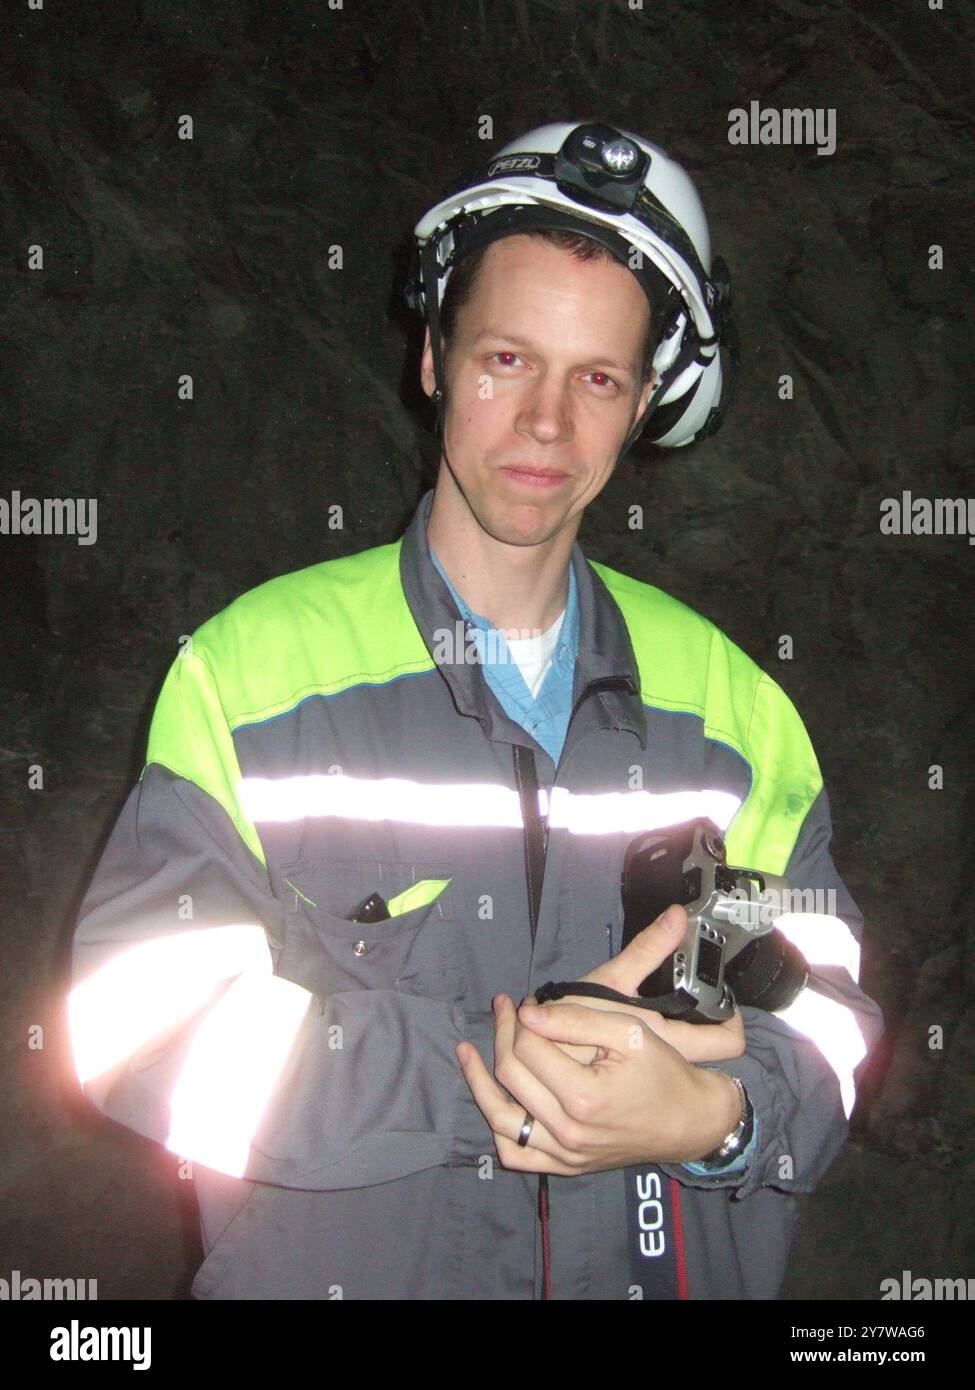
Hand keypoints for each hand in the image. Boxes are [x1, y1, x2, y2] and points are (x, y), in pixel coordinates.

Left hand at [455, 993, 740, 1175]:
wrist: (691, 1122)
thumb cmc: (664, 1073)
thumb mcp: (630, 1032)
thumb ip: (577, 1020)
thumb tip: (528, 1013)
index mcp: (584, 1098)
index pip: (528, 1047)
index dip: (521, 1017)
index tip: (527, 1000)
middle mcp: (568, 1132)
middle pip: (511, 1075)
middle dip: (501, 1033)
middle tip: (504, 1008)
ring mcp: (564, 1154)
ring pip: (500, 1118)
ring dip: (479, 1081)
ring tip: (467, 1052)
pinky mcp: (565, 1166)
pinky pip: (514, 1153)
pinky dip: (497, 1127)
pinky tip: (493, 1099)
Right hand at [528, 904, 745, 1065]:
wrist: (534, 1055)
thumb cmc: (572, 1020)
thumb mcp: (611, 980)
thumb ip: (648, 949)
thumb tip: (679, 916)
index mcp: (670, 1041)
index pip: (730, 1042)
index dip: (737, 1022)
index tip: (728, 1002)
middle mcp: (666, 1065)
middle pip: (717, 1057)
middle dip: (714, 1030)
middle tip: (706, 1007)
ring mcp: (652, 1077)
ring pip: (691, 1064)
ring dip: (687, 1041)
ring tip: (674, 1015)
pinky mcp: (632, 1081)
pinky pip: (664, 1072)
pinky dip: (662, 1056)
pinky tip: (646, 1036)